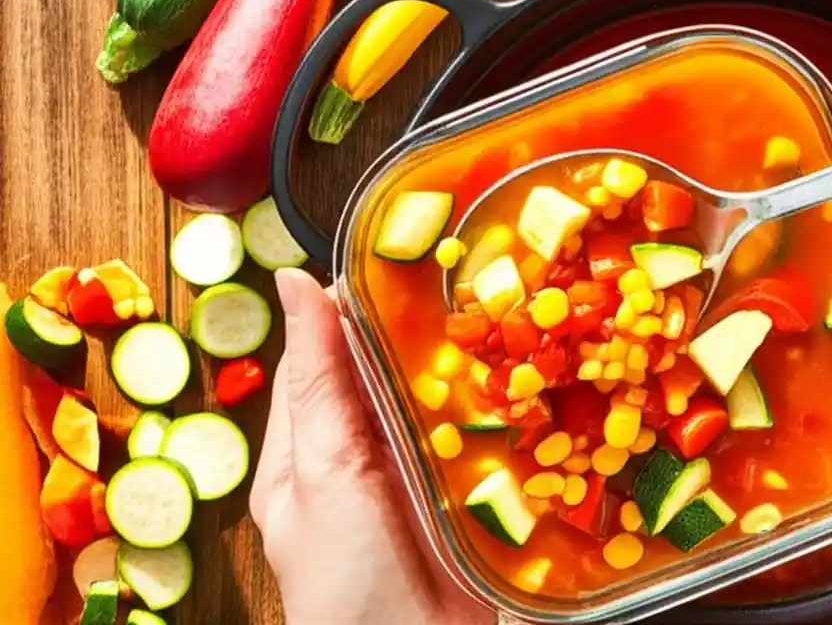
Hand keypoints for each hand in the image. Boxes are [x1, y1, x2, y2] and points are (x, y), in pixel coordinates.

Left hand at [251, 269, 492, 624]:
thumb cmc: (346, 580)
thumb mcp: (323, 467)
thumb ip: (320, 377)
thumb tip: (295, 282)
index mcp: (306, 449)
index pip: (324, 357)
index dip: (354, 306)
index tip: (398, 257)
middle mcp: (360, 458)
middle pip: (389, 375)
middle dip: (422, 336)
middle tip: (469, 279)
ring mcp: (414, 477)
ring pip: (439, 404)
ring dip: (468, 371)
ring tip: (510, 316)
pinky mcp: (464, 497)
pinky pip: (482, 442)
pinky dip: (502, 415)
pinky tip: (530, 382)